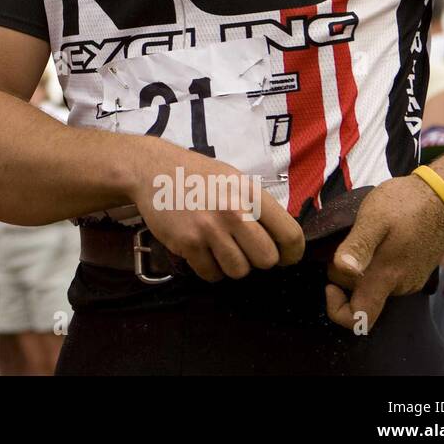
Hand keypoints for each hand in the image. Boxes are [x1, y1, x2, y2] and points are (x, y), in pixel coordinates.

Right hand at [131, 137, 303, 280]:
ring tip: (220, 248)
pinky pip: (211, 274)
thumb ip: (257, 206)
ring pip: (239, 271)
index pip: (290, 235)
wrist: (151, 169)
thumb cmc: (197, 175)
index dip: (292, 253)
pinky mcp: (187, 243)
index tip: (284, 258)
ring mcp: (209, 229)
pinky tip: (201, 251)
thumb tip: (281, 241)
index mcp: (250, 192)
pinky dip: (209, 268)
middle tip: (244, 250)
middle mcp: (233, 211)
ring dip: (232, 265)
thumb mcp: (234, 179)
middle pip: (266, 259)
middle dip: (258, 260)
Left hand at [325, 175, 443, 331]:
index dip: (337, 309)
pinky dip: (372, 264)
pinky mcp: (413, 272)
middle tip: (343, 244)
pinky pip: (384, 277)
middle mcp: (399, 286)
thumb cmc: (405, 204)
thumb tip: (342, 270)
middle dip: (343, 277)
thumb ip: (358, 246)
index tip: (329, 283)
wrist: (442, 198)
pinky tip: (374, 241)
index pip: (359, 319)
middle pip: (359, 297)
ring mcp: (408, 280)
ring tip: (360, 238)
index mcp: (386, 277)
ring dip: (358, 268)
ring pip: (371, 285)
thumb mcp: (374, 218)